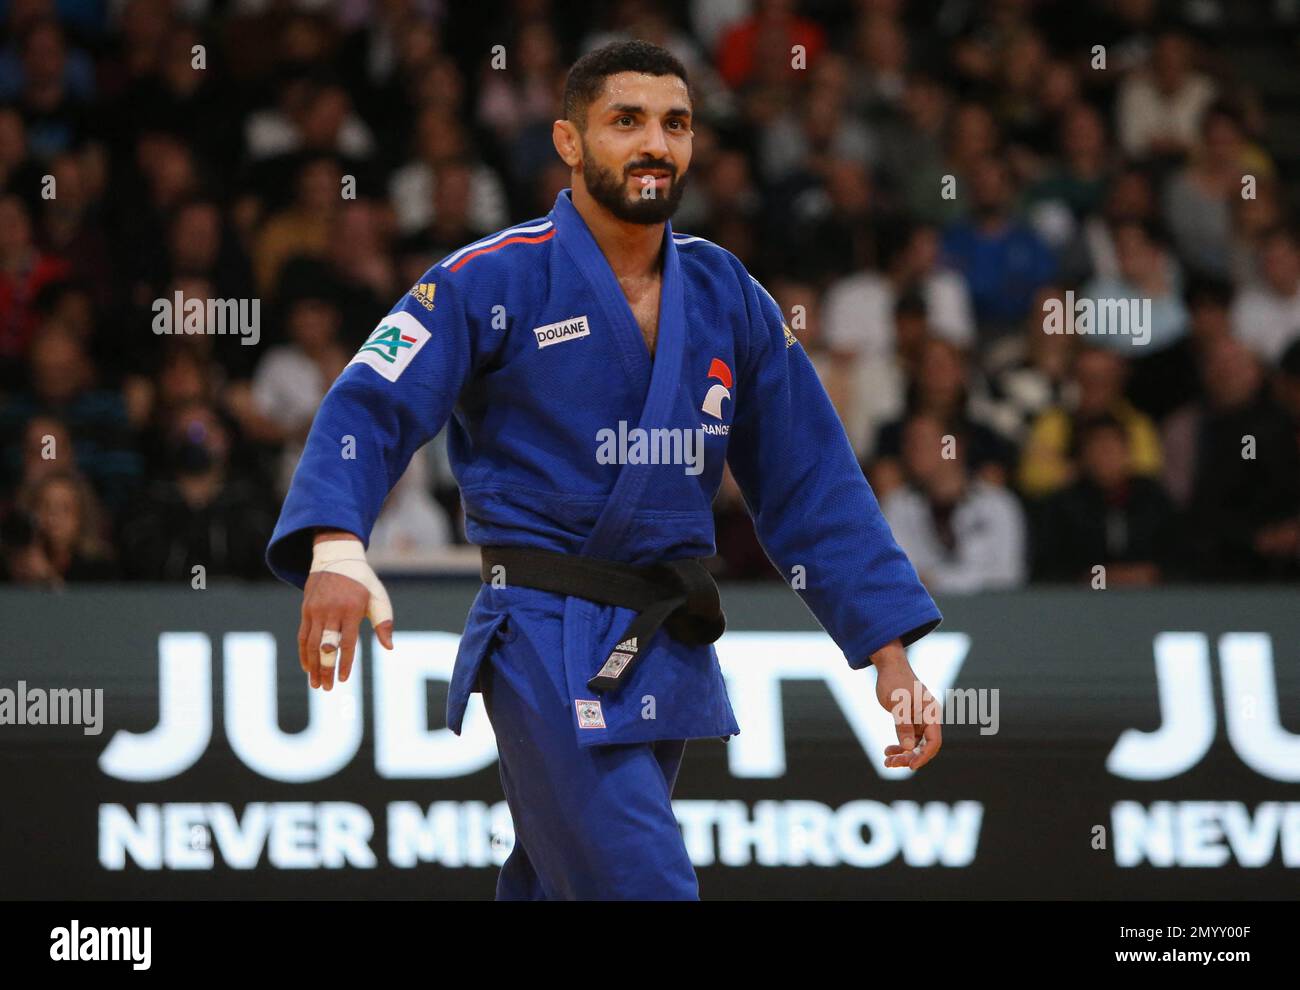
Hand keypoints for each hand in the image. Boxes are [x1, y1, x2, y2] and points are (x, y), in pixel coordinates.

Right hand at [298, 531, 393, 690]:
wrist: (336, 557)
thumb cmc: (363, 582)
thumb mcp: (378, 597)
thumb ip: (384, 622)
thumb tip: (389, 647)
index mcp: (352, 609)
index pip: (347, 642)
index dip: (345, 662)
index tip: (344, 679)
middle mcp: (331, 610)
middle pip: (326, 646)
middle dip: (325, 669)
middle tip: (327, 688)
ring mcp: (316, 610)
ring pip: (312, 644)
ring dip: (312, 666)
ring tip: (315, 684)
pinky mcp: (306, 610)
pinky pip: (302, 636)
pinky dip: (304, 653)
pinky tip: (307, 667)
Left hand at [871, 639, 941, 770]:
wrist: (889, 667)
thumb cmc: (894, 681)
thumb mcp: (897, 703)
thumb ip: (903, 725)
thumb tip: (908, 747)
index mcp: (931, 713)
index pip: (934, 741)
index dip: (924, 755)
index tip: (911, 766)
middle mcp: (929, 718)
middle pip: (924, 746)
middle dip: (909, 757)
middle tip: (890, 763)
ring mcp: (920, 720)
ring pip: (915, 745)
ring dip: (902, 754)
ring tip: (887, 761)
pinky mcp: (911, 720)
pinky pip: (908, 738)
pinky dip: (899, 746)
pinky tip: (887, 751)